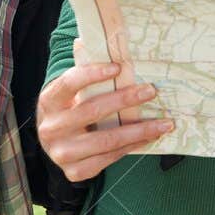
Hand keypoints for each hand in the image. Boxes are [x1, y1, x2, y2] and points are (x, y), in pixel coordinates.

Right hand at [36, 62, 173, 182]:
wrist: (54, 143)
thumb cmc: (70, 108)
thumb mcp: (71, 91)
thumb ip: (87, 71)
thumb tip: (108, 42)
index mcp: (49, 101)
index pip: (69, 83)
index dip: (93, 73)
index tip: (119, 67)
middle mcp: (50, 128)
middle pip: (92, 111)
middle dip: (125, 100)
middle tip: (152, 91)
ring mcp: (61, 153)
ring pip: (105, 140)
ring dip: (139, 131)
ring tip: (164, 123)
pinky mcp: (74, 172)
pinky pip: (108, 159)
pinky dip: (132, 147)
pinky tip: (149, 138)